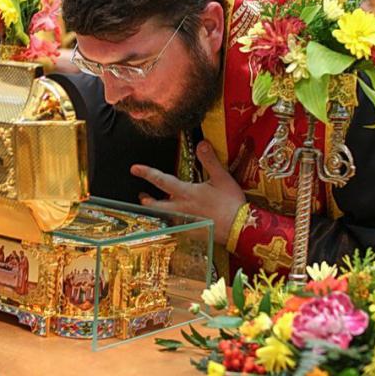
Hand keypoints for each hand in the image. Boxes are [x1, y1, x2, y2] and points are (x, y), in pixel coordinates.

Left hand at [130, 140, 244, 243]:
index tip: (134, 169)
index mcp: (187, 193)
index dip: (147, 173)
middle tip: (141, 196)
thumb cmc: (230, 203)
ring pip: (166, 217)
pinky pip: (177, 227)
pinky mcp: (192, 232)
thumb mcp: (222, 177)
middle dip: (147, 200)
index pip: (162, 180)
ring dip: (159, 211)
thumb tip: (201, 143)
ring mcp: (186, 221)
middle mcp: (182, 208)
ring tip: (156, 207)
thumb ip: (209, 160)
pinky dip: (173, 223)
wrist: (239, 229)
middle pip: (157, 205)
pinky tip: (177, 221)